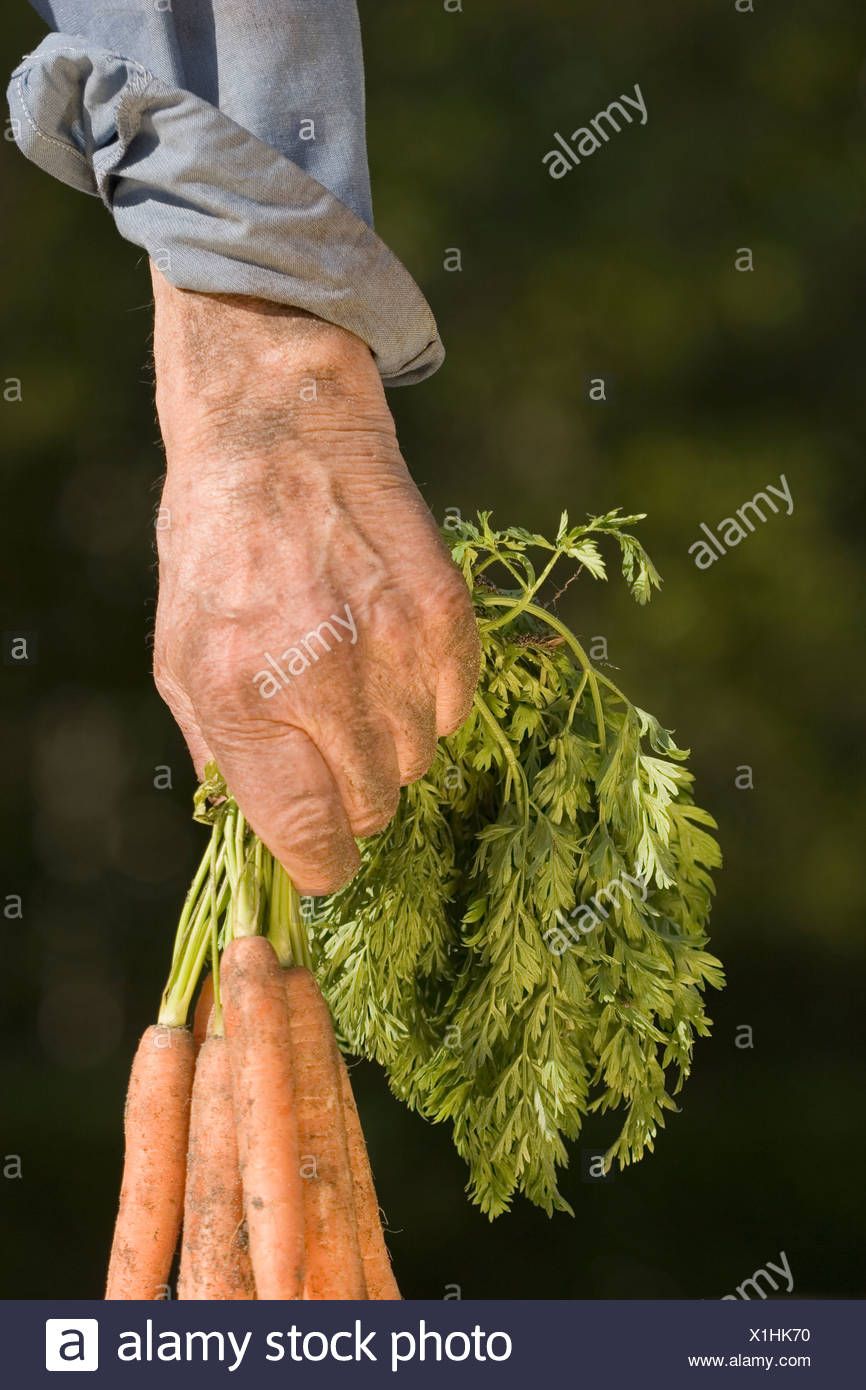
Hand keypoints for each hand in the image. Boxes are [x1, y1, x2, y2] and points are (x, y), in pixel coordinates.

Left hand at [149, 267, 479, 893]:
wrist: (277, 436)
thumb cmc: (217, 552)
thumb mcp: (179, 659)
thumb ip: (222, 756)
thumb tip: (265, 834)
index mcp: (243, 698)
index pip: (311, 835)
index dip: (321, 865)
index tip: (324, 860)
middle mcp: (322, 678)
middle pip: (374, 806)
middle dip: (352, 798)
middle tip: (330, 749)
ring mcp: (392, 644)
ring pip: (420, 761)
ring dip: (391, 743)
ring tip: (354, 680)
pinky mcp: (444, 613)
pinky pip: (456, 707)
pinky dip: (429, 698)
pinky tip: (390, 651)